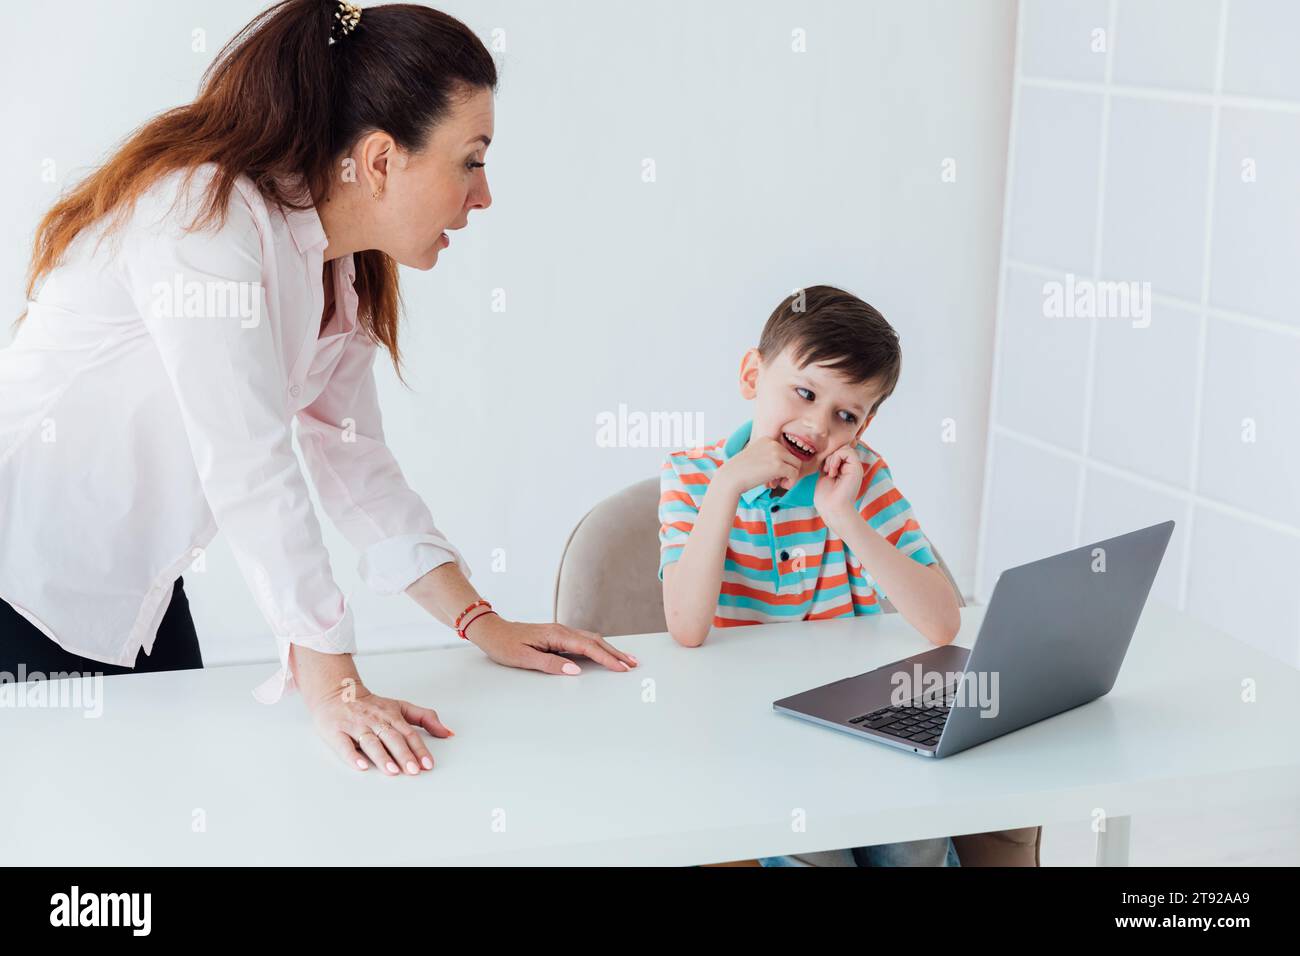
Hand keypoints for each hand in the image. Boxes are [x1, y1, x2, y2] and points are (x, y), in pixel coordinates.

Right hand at [306, 678, 452, 776]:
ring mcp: (355, 726)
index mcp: (391, 716)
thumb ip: (425, 718)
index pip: (409, 734)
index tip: (428, 764)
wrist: (337, 692)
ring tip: (392, 771)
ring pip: (370, 742)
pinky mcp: (336, 732)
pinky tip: (361, 766)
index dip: (419, 749)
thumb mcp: (401, 706)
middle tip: (413, 771)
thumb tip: (447, 732)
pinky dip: (352, 756)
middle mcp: (375, 721)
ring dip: (382, 757)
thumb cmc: (371, 705)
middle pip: (392, 739)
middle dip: (404, 755)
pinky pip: (344, 745)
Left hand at [463, 613, 637, 675]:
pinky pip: (584, 641)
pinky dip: (598, 647)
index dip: (607, 658)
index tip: (622, 667)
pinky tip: (604, 653)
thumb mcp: (525, 658)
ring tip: (625, 659)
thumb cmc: (505, 645)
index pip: (588, 647)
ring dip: (610, 649)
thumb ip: (551, 664)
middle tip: (633, 664)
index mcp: (556, 635)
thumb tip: (576, 670)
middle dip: (615, 653)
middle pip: (595, 641)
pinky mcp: (558, 636)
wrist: (492, 631)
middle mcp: (562, 630)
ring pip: (592, 640)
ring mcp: (561, 632)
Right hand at [717, 434, 801, 495]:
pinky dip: (790, 482)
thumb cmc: (740, 472)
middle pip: (793, 458)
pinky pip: (794, 474)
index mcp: (767, 439)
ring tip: (778, 484)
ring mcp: (776, 454)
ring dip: (790, 477)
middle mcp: (773, 443)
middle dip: (787, 471)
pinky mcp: (779, 465)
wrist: (730, 478)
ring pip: (797, 465)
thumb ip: (770, 458)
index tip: (771, 474)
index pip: (785, 452)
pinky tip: (780, 486)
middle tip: (776, 481)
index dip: (781, 465)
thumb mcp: (756, 457)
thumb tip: (788, 469)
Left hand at [813, 442, 862, 530]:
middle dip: (830, 456)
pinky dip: (836, 458)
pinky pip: (847, 451)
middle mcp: (851, 468)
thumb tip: (826, 453)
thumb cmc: (826, 497)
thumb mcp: (824, 475)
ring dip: (833, 458)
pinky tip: (833, 471)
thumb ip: (828, 464)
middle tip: (826, 470)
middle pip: (841, 448)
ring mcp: (855, 468)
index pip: (837, 452)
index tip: (823, 469)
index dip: (829, 456)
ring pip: (845, 448)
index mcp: (844, 470)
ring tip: (830, 472)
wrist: (832, 508)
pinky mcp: (856, 468)